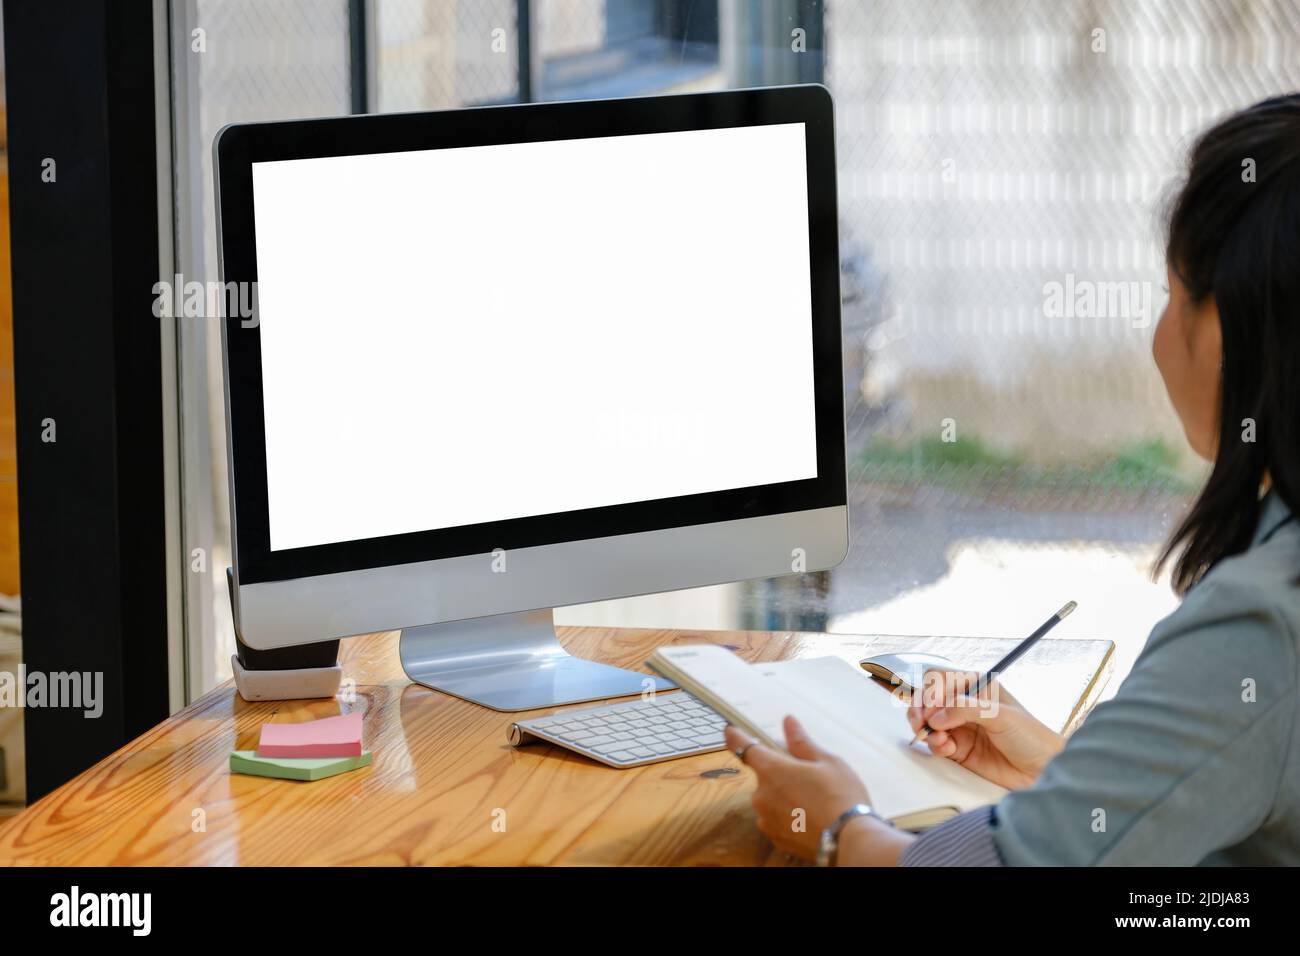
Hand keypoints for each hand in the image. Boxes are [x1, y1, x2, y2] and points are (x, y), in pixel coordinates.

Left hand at [724, 716, 911, 864]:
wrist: (849, 841)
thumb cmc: (841, 797)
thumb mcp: (827, 762)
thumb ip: (802, 742)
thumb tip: (788, 722)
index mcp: (772, 770)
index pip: (745, 747)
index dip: (736, 737)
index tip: (730, 731)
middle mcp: (762, 795)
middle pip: (765, 775)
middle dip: (780, 771)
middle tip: (808, 775)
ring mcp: (766, 819)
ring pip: (771, 798)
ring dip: (785, 795)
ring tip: (814, 800)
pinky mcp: (775, 838)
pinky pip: (776, 818)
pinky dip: (789, 815)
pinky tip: (810, 817)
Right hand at [907, 669, 1064, 788]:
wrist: (1043, 771)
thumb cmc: (1031, 737)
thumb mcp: (1001, 715)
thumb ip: (966, 710)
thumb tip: (936, 716)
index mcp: (977, 686)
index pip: (941, 679)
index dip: (932, 691)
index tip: (931, 707)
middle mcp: (964, 704)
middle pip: (928, 699)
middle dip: (921, 710)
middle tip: (922, 723)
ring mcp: (960, 727)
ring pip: (928, 722)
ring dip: (926, 729)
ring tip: (937, 739)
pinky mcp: (958, 749)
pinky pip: (936, 743)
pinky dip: (935, 745)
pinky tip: (947, 749)